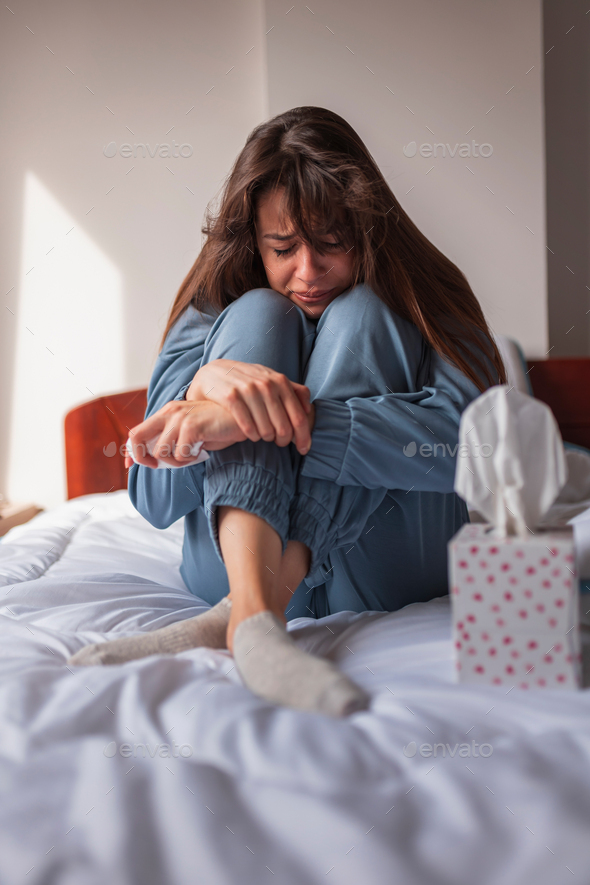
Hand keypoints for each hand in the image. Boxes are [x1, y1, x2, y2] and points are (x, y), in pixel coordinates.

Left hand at [125, 399, 246, 468]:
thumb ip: (172, 440)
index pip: (137, 431)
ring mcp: (180, 418)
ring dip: (174, 461)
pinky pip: (180, 455)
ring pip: (160, 452)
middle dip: (141, 458)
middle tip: (156, 466)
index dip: (131, 451)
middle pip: (136, 438)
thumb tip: (154, 459)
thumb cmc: (218, 427)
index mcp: (167, 412)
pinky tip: (200, 451)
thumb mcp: (190, 432)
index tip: (129, 465)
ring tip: (190, 455)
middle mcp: (169, 412)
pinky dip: (189, 459)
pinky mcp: (192, 427)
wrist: (243, 418)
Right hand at [186, 359, 312, 453]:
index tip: (303, 449)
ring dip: (266, 438)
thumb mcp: (271, 379)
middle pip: (284, 427)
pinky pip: (248, 426)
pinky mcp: (231, 397)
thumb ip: (292, 391)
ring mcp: (248, 390)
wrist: (213, 373)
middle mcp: (266, 385)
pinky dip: (252, 435)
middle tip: (279, 443)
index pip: (299, 417)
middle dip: (284, 440)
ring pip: (266, 429)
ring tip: (263, 437)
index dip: (303, 437)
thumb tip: (309, 409)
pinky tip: (251, 436)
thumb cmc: (247, 380)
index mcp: (280, 382)